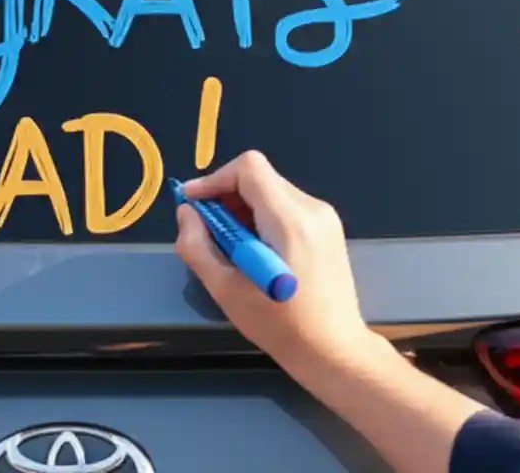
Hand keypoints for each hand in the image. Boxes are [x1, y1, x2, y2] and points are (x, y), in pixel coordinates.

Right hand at [175, 151, 373, 363]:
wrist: (333, 350)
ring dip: (243, 209)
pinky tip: (256, 251)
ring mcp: (325, 218)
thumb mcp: (225, 289)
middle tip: (209, 232)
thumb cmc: (280, 325)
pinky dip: (262, 217)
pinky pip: (286, 206)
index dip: (214, 179)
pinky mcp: (328, 229)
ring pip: (271, 191)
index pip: (249, 168)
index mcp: (289, 220)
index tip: (193, 204)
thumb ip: (197, 245)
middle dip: (226, 197)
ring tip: (233, 247)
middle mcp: (312, 209)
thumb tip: (186, 212)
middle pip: (259, 178)